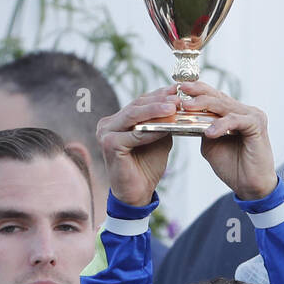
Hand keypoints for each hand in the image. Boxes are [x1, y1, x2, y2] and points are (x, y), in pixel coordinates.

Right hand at [97, 87, 177, 206]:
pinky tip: (166, 128)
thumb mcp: (157, 138)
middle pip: (136, 106)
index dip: (158, 95)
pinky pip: (134, 135)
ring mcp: (105, 134)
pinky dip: (151, 131)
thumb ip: (161, 122)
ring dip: (155, 111)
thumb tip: (175, 103)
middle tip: (177, 98)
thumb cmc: (146, 166)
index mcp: (116, 120)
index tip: (177, 90)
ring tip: (174, 108)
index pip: (139, 102)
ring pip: (134, 117)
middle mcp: (107, 124)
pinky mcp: (109, 145)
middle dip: (158, 100)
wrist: (137, 193)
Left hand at [175, 80, 277, 200]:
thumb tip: (187, 118)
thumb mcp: (211, 145)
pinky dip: (221, 125)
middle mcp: (244, 111)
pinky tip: (209, 132)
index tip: (177, 87)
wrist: (250, 185)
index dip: (196, 91)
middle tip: (180, 91)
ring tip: (187, 107)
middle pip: (218, 97)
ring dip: (205, 105)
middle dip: (197, 93)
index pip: (214, 96)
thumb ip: (202, 130)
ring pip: (225, 106)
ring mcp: (252, 116)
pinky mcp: (257, 125)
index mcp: (233, 113)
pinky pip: (235, 120)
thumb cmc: (233, 166)